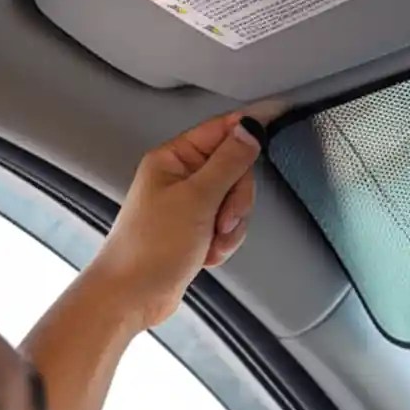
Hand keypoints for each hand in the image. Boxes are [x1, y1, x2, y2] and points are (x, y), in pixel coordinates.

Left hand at [87, 113, 260, 329]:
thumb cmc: (148, 248)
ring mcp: (189, 204)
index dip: (248, 126)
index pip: (221, 130)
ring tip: (210, 241)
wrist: (132, 295)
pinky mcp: (196, 228)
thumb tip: (249, 129)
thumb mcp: (197, 199)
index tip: (277, 114)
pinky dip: (224, 242)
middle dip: (236, 200)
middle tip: (221, 218)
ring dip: (230, 226)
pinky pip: (228, 225)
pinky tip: (206, 252)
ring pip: (235, 201)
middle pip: (235, 170)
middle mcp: (181, 178)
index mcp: (173, 159)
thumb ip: (228, 162)